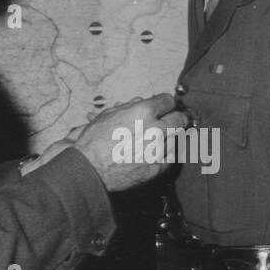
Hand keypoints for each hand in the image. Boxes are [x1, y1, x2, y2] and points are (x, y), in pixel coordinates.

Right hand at [71, 93, 188, 191]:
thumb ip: (131, 106)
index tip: (165, 107)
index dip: (165, 103)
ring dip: (170, 136)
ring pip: (177, 138)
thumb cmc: (95, 141)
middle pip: (180, 118)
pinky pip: (172, 157)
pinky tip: (157, 152)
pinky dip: (167, 153)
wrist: (89, 168)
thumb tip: (144, 101)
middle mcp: (155, 129)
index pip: (168, 101)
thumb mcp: (110, 114)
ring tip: (158, 139)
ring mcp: (158, 149)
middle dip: (176, 117)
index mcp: (143, 112)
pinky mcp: (158, 167)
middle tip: (171, 120)